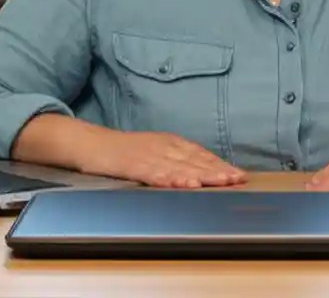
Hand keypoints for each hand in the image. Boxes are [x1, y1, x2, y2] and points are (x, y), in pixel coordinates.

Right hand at [81, 128, 247, 188]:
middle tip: (238, 178)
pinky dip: (172, 179)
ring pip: (180, 166)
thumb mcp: (153, 150)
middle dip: (218, 170)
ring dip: (202, 174)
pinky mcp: (134, 165)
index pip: (200, 154)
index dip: (219, 164)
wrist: (91, 144)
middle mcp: (163, 147)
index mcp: (169, 143)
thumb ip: (174, 160)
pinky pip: (156, 173)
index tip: (238, 174)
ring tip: (221, 182)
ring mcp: (149, 155)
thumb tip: (198, 173)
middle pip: (195, 160)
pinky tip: (185, 185)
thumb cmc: (123, 151)